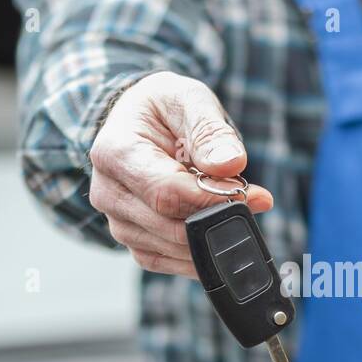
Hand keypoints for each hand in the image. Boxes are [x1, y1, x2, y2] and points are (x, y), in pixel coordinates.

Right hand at [88, 71, 272, 277]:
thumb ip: (210, 132)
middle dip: (216, 219)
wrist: (141, 123)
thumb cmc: (164, 109)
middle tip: (253, 202)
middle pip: (168, 225)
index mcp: (114, 152)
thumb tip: (231, 165)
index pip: (165, 191)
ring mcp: (117, 221)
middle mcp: (108, 192)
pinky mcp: (133, 239)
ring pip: (169, 248)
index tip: (246, 193)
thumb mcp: (189, 100)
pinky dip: (198, 254)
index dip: (210, 198)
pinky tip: (219, 236)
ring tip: (237, 209)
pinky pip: (166, 260)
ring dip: (210, 237)